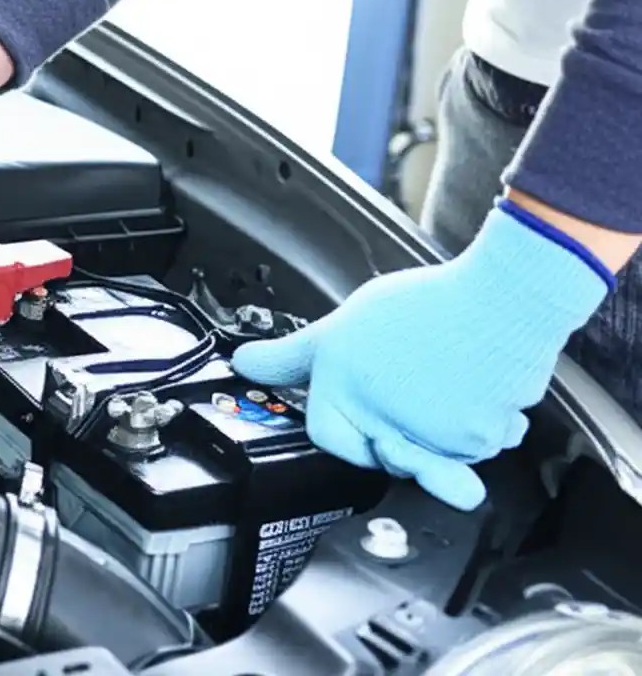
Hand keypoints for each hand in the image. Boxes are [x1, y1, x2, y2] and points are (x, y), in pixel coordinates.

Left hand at [232, 204, 609, 510]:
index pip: (327, 438)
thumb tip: (246, 363)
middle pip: (384, 453)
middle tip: (415, 387)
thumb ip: (292, 356)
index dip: (344, 422)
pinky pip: (478, 446)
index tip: (364, 406)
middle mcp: (388, 428)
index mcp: (346, 400)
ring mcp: (436, 441)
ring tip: (449, 377)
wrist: (506, 297)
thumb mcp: (341, 327)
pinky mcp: (480, 442)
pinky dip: (483, 422)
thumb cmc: (426, 306)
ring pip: (434, 454)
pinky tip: (480, 384)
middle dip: (397, 430)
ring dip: (442, 426)